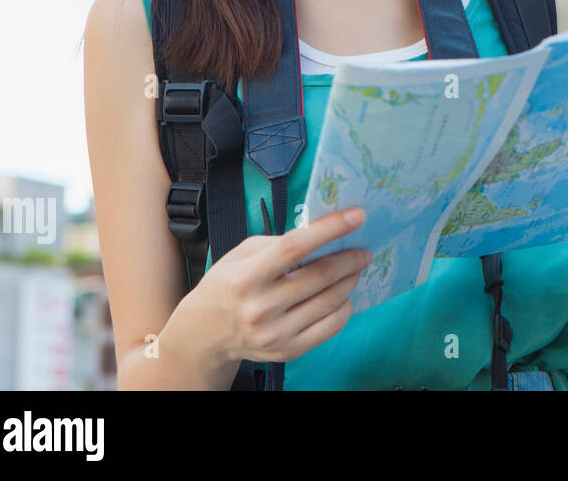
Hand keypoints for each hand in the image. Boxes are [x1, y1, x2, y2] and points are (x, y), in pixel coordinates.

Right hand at [181, 207, 372, 368]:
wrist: (204, 334)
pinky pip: (331, 326)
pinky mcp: (288, 350)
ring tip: (355, 269)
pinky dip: (344, 306)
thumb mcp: (240, 255)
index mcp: (245, 278)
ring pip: (331, 300)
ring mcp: (275, 333)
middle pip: (320, 276)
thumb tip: (321, 235)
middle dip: (350, 258)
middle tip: (363, 250)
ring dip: (350, 280)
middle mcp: (260, 308)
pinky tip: (343, 295)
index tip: (357, 216)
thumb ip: (278, 243)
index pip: (294, 248)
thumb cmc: (226, 286)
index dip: (329, 229)